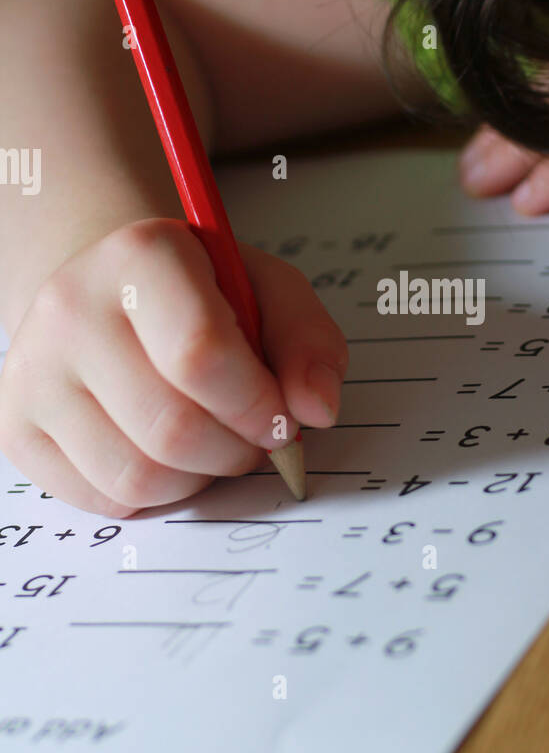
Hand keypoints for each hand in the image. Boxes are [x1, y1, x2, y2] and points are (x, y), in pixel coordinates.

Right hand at [0, 219, 347, 515]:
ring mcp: (32, 369)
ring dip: (197, 480)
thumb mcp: (269, 291)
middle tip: (253, 441)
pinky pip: (101, 497)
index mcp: (141, 255)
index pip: (200, 353)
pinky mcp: (15, 425)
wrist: (110, 296)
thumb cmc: (200, 297)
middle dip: (235, 453)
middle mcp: (72, 306)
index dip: (256, 406)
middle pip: (171, 428)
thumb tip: (314, 410)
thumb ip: (308, 343)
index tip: (281, 420)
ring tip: (212, 446)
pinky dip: (153, 495)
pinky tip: (166, 455)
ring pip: (136, 476)